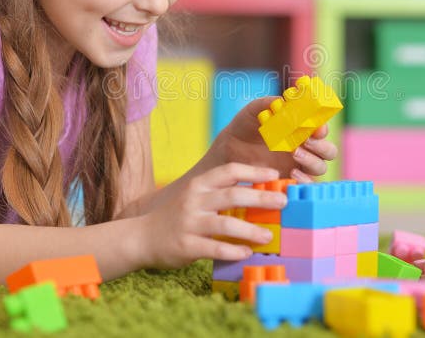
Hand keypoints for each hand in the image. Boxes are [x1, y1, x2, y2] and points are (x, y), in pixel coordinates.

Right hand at [139, 163, 285, 268]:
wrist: (141, 237)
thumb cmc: (176, 216)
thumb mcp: (194, 196)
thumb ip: (218, 193)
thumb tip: (256, 191)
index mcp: (198, 185)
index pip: (229, 171)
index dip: (253, 171)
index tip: (274, 174)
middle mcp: (194, 200)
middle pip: (233, 195)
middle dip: (261, 198)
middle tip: (282, 202)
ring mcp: (190, 223)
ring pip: (226, 224)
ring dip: (251, 231)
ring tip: (268, 236)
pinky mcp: (186, 245)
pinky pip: (214, 248)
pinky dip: (233, 251)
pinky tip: (246, 253)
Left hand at [209, 97, 338, 182]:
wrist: (229, 148)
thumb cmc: (245, 126)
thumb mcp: (254, 110)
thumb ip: (268, 103)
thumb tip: (282, 101)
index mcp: (302, 129)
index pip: (322, 129)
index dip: (323, 128)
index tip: (316, 128)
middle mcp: (305, 147)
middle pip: (329, 151)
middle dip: (321, 147)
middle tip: (305, 142)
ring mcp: (299, 165)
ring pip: (320, 167)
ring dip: (312, 162)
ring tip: (294, 154)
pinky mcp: (291, 180)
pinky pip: (308, 184)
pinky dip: (305, 181)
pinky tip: (292, 175)